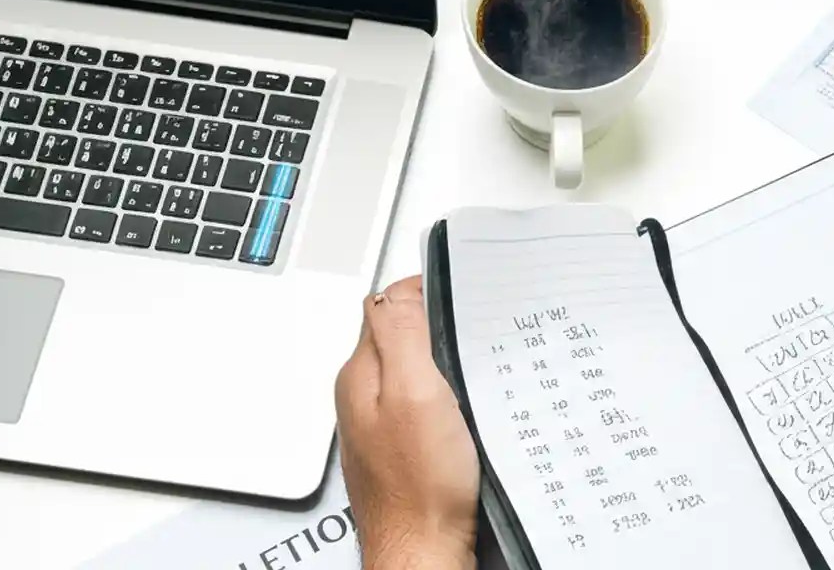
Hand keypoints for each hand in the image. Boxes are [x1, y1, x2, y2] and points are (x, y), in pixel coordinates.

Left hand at [335, 276, 479, 569]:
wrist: (422, 549)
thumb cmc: (420, 486)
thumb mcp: (416, 395)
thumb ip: (403, 337)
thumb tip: (398, 289)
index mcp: (361, 375)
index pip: (386, 307)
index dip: (425, 293)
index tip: (460, 295)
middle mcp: (364, 396)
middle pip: (398, 336)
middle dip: (434, 325)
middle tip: (473, 328)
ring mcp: (382, 422)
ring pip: (412, 369)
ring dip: (441, 361)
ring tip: (472, 363)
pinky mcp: (403, 445)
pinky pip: (422, 402)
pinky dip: (445, 394)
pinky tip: (465, 404)